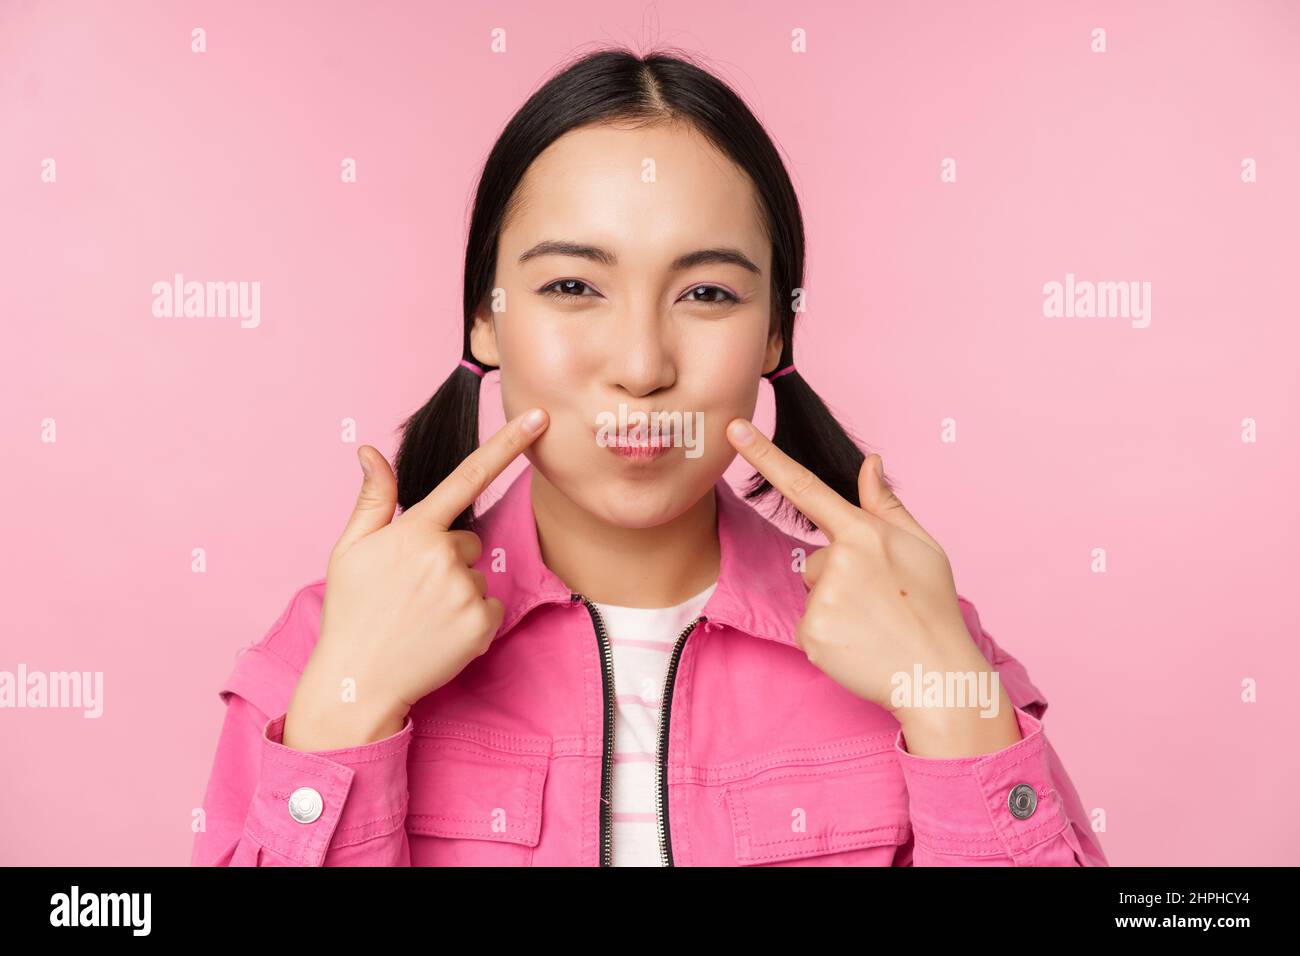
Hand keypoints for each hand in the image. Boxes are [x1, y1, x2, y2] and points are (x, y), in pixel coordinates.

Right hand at [283, 407, 548, 750]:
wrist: (358, 680)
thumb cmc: (352, 611)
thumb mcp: (350, 549)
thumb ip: (373, 499)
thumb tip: (370, 451)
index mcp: (414, 530)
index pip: (468, 475)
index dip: (508, 443)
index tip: (540, 418)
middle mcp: (444, 555)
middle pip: (468, 542)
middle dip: (446, 559)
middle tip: (410, 591)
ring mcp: (465, 590)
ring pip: (477, 576)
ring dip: (457, 592)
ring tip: (420, 616)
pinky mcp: (481, 623)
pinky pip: (489, 608)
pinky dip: (471, 621)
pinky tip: (439, 634)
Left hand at [724, 418, 995, 720]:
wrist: (938, 675)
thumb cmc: (933, 607)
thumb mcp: (922, 547)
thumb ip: (886, 505)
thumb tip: (869, 463)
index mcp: (865, 532)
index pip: (804, 486)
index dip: (765, 455)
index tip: (734, 428)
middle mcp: (839, 560)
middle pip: (815, 560)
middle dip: (839, 578)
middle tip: (881, 603)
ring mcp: (823, 598)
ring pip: (811, 592)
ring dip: (835, 607)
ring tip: (874, 625)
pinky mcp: (811, 633)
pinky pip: (808, 625)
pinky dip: (829, 636)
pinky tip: (859, 644)